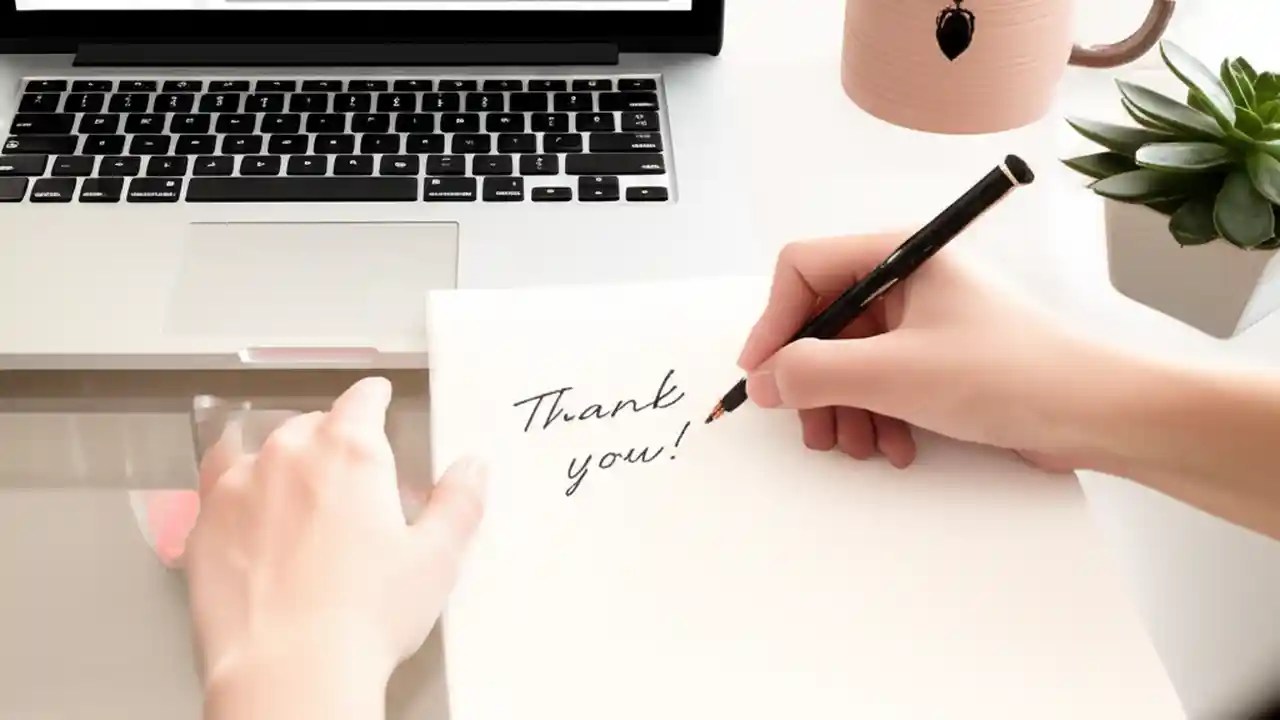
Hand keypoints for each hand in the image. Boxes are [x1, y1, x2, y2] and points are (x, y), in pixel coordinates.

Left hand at [183, 377, 486, 718]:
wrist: (287, 670)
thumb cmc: (362, 618)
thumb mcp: (435, 559)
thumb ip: (458, 503)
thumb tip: (472, 469)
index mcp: (350, 453)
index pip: (362, 401)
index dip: (373, 398)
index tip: (376, 397)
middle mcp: (289, 456)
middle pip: (311, 425)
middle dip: (332, 442)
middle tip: (351, 481)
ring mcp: (238, 487)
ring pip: (261, 451)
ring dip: (281, 463)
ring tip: (297, 494)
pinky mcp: (203, 525)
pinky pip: (217, 486)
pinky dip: (236, 491)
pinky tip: (248, 513)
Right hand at [737, 232, 1127, 471]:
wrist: (1094, 413)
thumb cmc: (1008, 374)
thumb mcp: (895, 374)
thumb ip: (815, 373)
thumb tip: (764, 381)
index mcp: (901, 255)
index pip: (805, 269)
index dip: (773, 321)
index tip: (762, 374)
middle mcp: (909, 279)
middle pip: (825, 321)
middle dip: (812, 379)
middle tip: (809, 425)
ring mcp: (926, 320)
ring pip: (851, 358)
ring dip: (844, 406)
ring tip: (857, 446)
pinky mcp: (941, 358)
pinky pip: (883, 380)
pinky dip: (878, 414)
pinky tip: (894, 447)